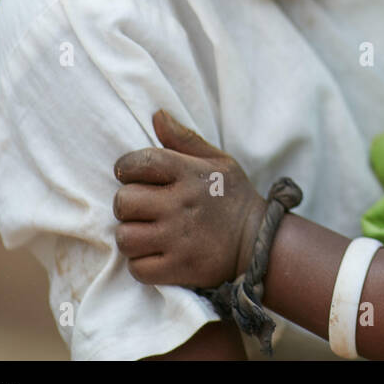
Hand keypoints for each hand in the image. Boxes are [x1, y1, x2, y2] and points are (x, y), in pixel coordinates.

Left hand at [113, 110, 266, 287]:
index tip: (134, 177)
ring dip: (132, 237)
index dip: (126, 168)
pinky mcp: (179, 268)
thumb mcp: (218, 161)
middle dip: (128, 205)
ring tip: (149, 233)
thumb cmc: (232, 198)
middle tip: (144, 209)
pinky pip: (137, 268)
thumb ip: (184, 139)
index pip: (138, 162)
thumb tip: (156, 114)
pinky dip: (142, 264)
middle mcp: (181, 205)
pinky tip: (157, 254)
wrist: (260, 243)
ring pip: (125, 237)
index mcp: (189, 173)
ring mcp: (179, 239)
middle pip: (124, 202)